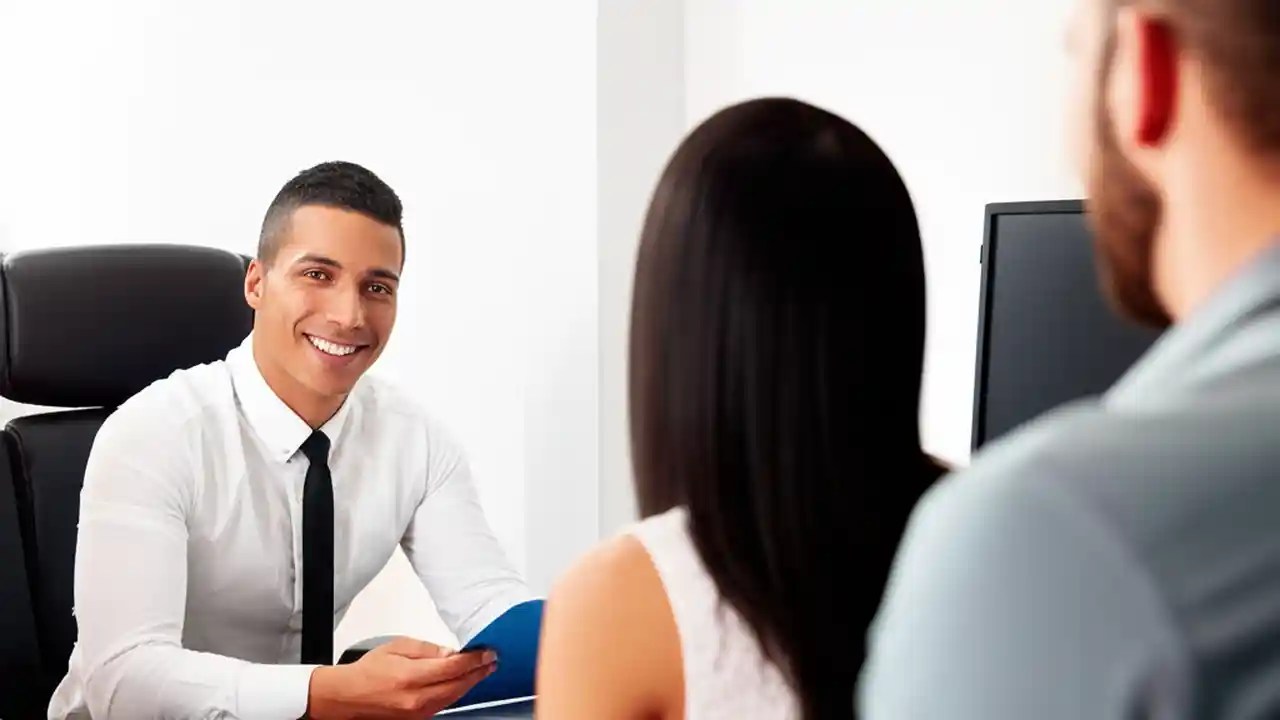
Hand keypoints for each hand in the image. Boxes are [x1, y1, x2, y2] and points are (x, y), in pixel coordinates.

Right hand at [306, 637, 496, 718]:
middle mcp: (416, 698)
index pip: (452, 667)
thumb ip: (427, 649)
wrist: (350, 695)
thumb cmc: (370, 670)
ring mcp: (418, 712)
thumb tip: (450, 652)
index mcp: (411, 677)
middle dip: (478, 672)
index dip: (473, 660)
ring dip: (470, 683)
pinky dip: (457, 692)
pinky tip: (463, 682)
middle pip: (458, 685)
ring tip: (483, 670)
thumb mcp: (398, 646)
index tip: (486, 652)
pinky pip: (444, 704)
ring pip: (454, 697)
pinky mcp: (418, 718)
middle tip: (492, 660)